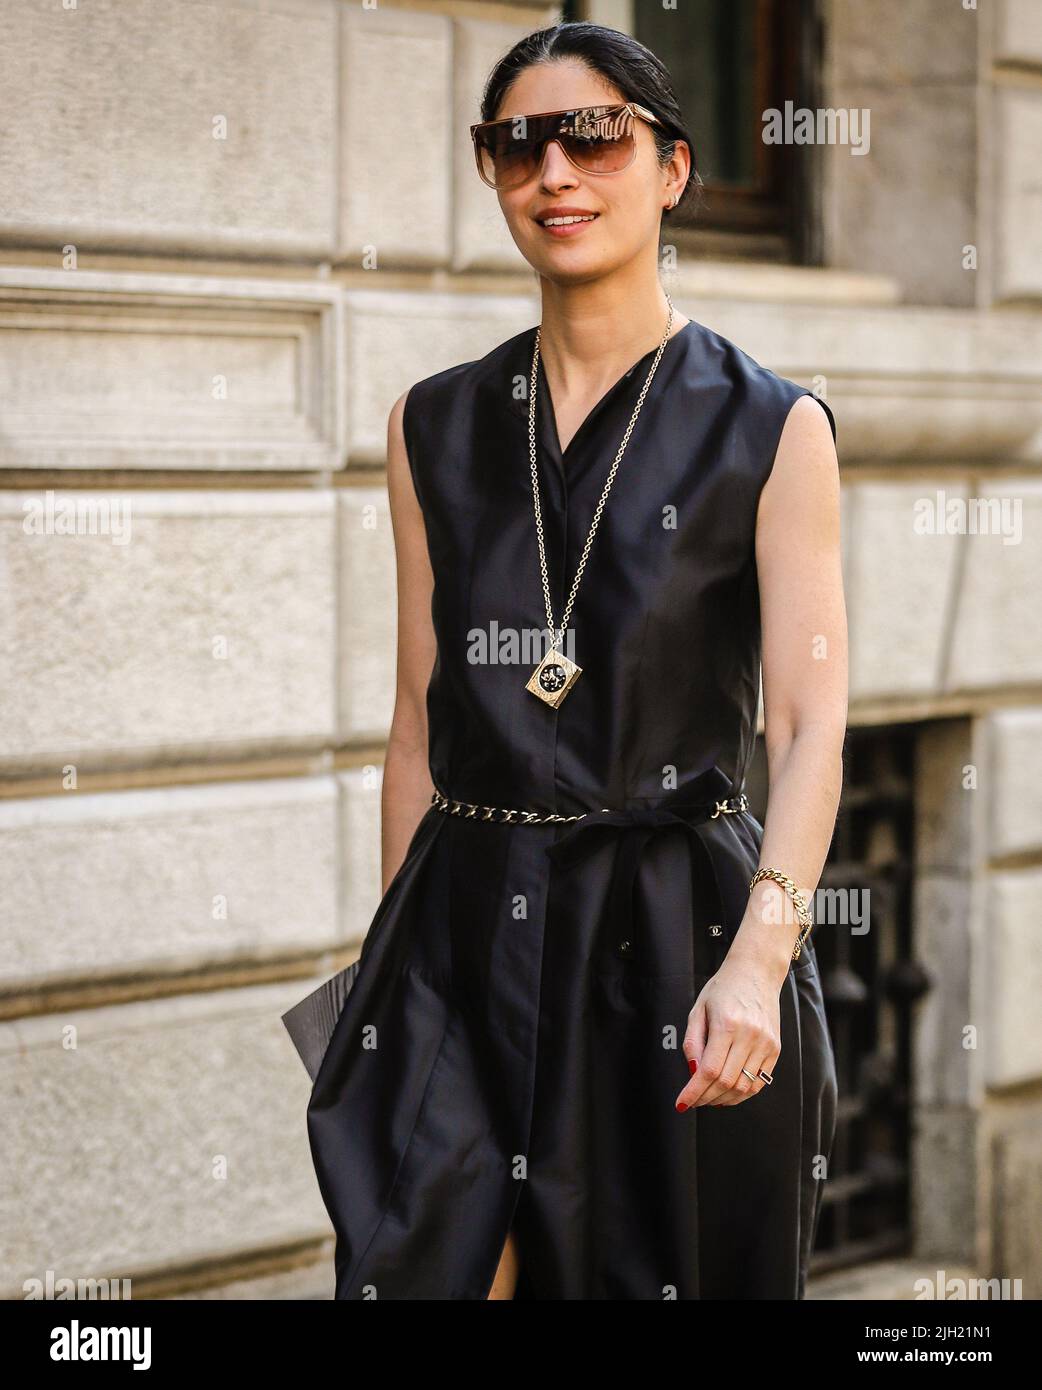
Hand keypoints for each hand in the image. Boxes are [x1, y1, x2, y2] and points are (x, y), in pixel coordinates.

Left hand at [674, 951, 781, 1109]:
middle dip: (705, 1098)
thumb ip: (692, 1043)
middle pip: (726, 1082)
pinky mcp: (775, 1049)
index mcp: (727, 1024)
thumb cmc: (723, 989)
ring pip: (744, 1087)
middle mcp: (749, 1036)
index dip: (694, 1092)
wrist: (757, 973)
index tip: (682, 1104)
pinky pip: (760, 1082)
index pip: (709, 1070)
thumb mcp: (698, 1010)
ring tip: (709, 1097)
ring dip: (723, 1099)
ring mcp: (766, 1044)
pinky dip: (742, 1093)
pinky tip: (728, 1092)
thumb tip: (693, 1073)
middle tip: (693, 1101)